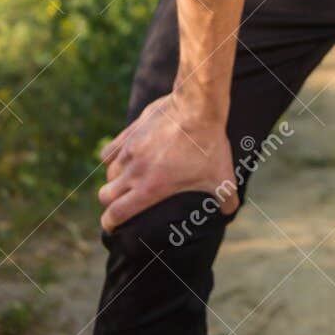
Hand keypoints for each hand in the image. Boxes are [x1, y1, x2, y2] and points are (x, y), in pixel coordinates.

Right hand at [97, 93, 238, 231]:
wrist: (197, 108)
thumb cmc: (208, 145)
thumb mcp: (222, 177)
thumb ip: (225, 200)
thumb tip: (229, 211)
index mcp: (150, 189)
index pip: (116, 213)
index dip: (110, 223)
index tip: (111, 226)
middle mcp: (134, 171)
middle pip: (106, 194)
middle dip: (110, 202)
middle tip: (120, 204)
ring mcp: (129, 150)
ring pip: (109, 172)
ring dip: (115, 180)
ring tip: (125, 182)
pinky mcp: (131, 131)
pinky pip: (111, 149)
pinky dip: (113, 157)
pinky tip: (123, 157)